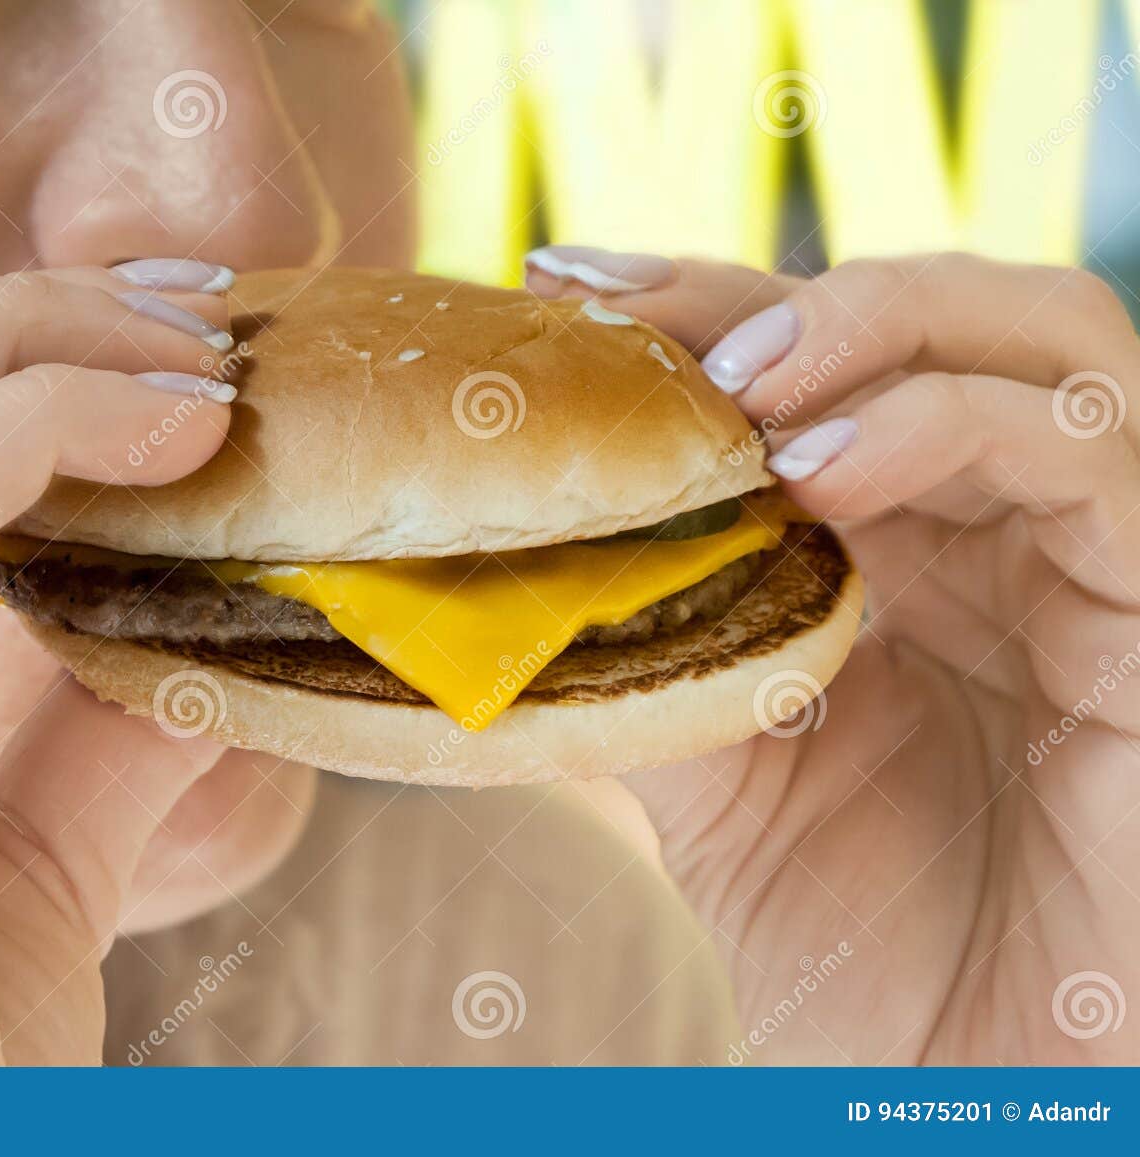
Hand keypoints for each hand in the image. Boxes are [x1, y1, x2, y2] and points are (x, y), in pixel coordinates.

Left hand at [530, 248, 1139, 1063]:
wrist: (981, 1101)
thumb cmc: (868, 960)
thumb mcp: (723, 784)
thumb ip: (657, 653)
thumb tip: (519, 548)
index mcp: (903, 558)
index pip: (814, 378)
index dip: (697, 309)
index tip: (562, 285)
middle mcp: (1002, 538)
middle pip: (926, 322)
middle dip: (772, 293)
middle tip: (632, 309)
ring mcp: (1093, 562)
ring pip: (1043, 341)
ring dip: (874, 327)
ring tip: (735, 379)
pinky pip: (1096, 460)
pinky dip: (956, 426)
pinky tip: (826, 466)